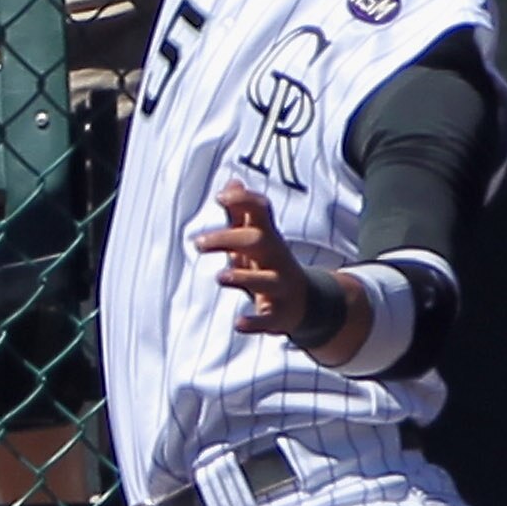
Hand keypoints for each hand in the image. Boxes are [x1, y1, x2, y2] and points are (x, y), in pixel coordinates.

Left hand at [194, 180, 352, 348]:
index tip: (219, 197)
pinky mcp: (279, 315)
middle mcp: (276, 258)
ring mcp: (280, 287)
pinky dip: (253, 322)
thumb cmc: (270, 265)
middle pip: (258, 241)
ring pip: (266, 280)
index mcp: (268, 238)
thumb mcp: (257, 239)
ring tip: (220, 277)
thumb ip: (241, 214)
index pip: (261, 211)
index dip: (243, 201)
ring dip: (243, 277)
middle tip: (198, 244)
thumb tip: (231, 181)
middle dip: (229, 239)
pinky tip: (238, 323)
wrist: (308, 303)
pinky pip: (268, 319)